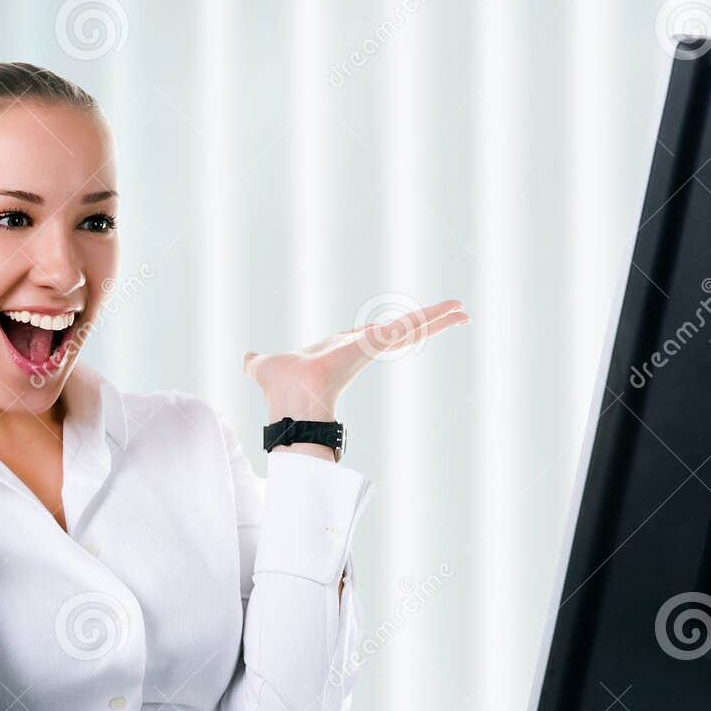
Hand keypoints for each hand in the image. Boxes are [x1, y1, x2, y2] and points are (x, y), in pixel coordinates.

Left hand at [242, 298, 469, 423]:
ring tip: (465, 311)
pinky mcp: (378, 343)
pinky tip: (456, 313)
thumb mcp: (264, 366)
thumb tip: (245, 360)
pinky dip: (434, 320)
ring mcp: (373, 347)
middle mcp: (361, 349)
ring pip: (411, 329)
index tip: (399, 329)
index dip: (387, 333)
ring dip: (439, 319)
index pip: (370, 338)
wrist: (289, 399)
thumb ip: (256, 362)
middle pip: (399, 332)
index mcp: (343, 351)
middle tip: (451, 316)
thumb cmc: (279, 388)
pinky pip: (411, 328)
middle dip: (424, 324)